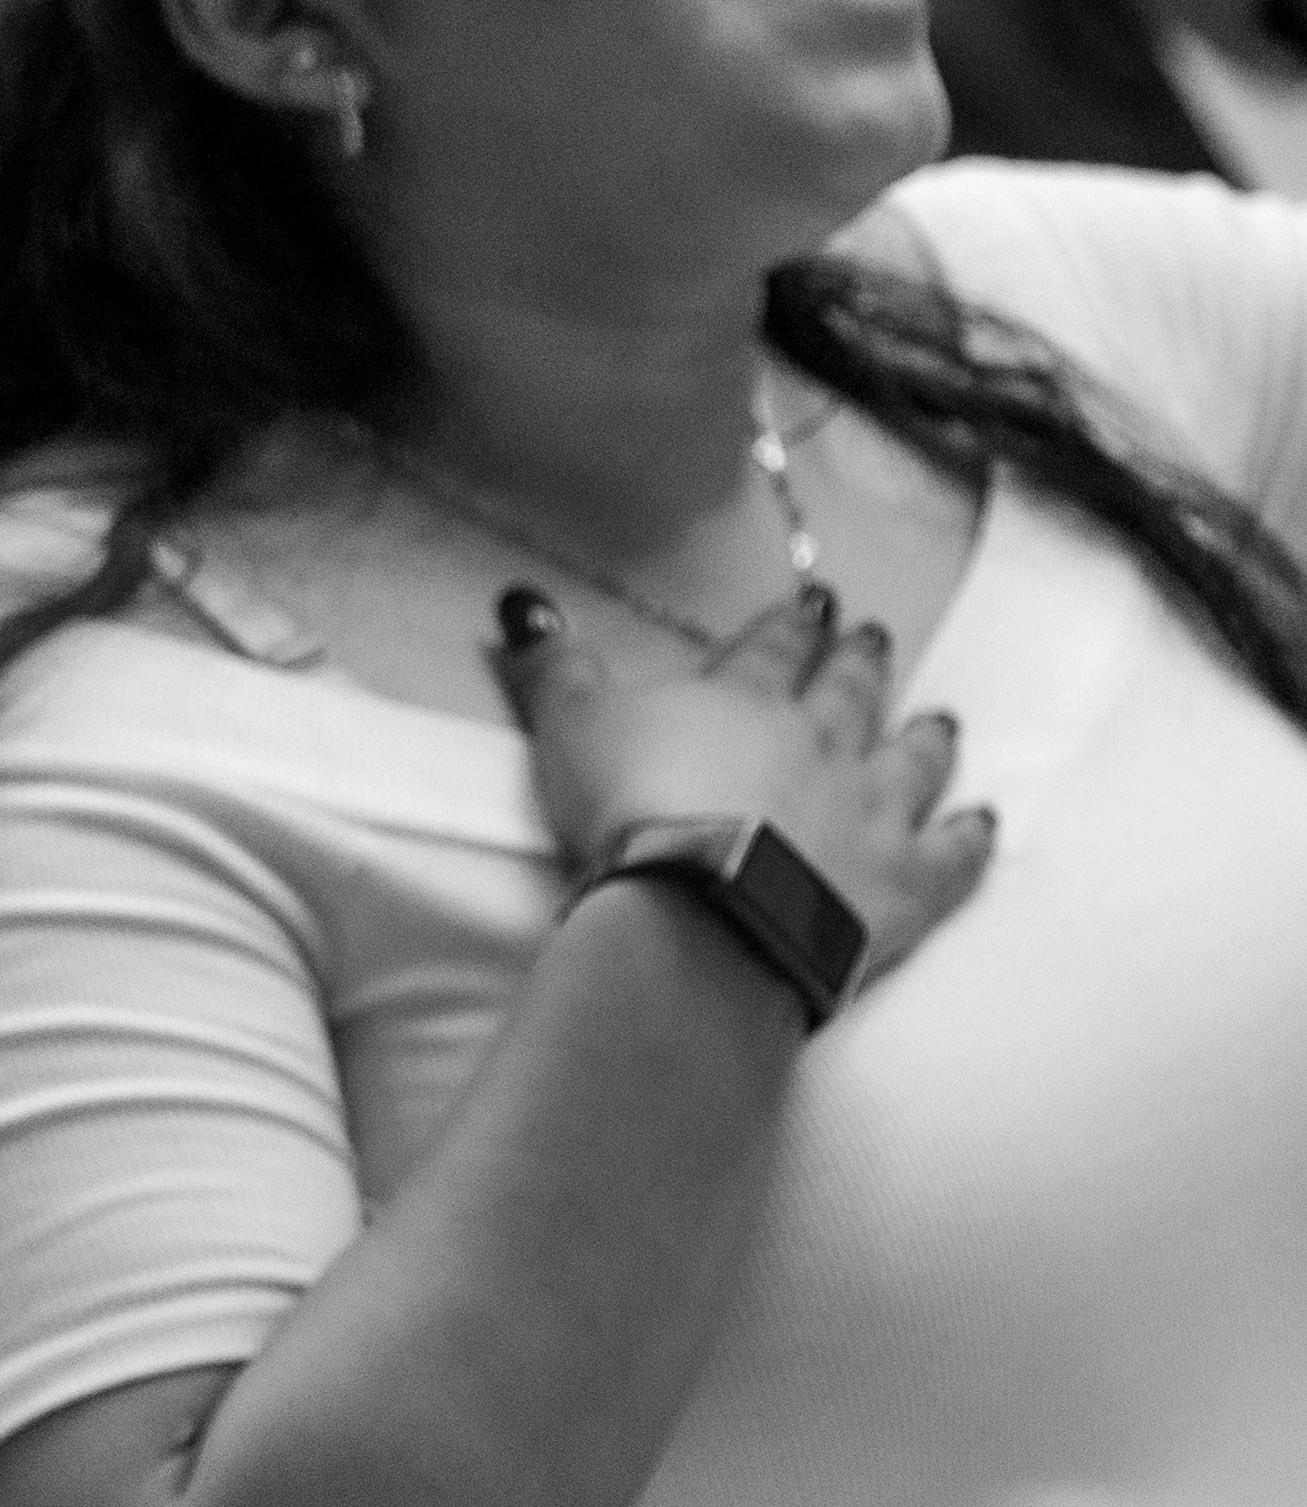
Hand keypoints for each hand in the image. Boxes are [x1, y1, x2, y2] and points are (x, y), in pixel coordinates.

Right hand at [496, 582, 992, 991]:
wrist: (705, 904)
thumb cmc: (636, 809)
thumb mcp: (572, 727)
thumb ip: (555, 665)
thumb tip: (523, 602)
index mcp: (748, 700)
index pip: (778, 647)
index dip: (794, 625)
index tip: (817, 602)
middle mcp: (825, 742)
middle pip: (852, 691)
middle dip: (863, 662)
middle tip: (877, 637)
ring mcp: (873, 811)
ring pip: (913, 762)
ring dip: (925, 739)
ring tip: (939, 721)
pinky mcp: (904, 882)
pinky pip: (952, 855)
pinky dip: (970, 838)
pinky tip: (982, 823)